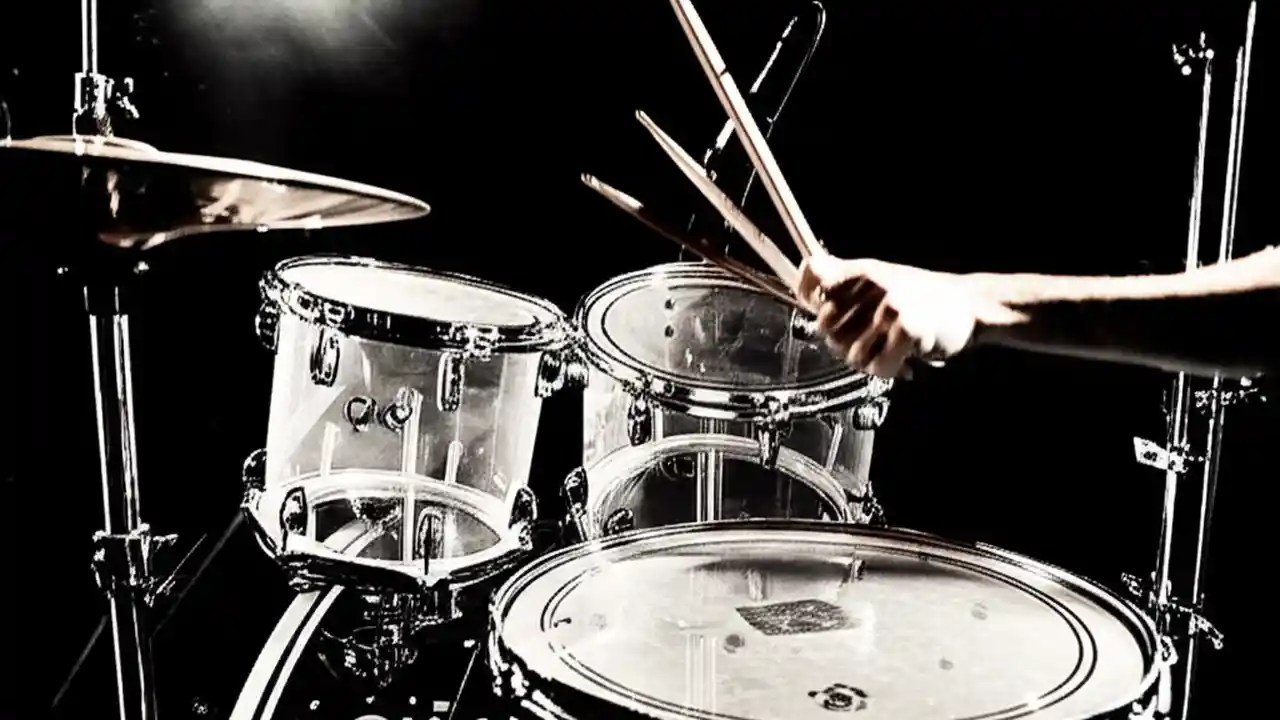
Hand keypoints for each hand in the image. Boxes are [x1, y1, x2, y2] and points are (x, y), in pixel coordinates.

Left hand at [795, 254, 1021, 377]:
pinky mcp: (906, 328)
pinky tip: (903, 362)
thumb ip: (844, 282)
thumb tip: (805, 288)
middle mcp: (872, 284)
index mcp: (862, 271)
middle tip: (868, 343)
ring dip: (869, 361)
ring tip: (890, 351)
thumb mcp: (881, 277)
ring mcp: (888, 306)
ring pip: (850, 354)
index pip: (813, 275)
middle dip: (842, 343)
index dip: (805, 295)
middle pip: (825, 328)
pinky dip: (888, 370)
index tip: (812, 308)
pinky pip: (876, 366)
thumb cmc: (923, 295)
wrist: (970, 305)